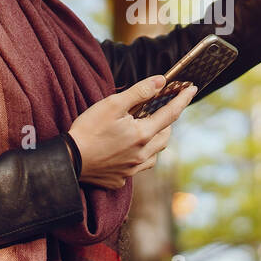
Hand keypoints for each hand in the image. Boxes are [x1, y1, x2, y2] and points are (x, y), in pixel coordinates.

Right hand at [67, 75, 198, 188]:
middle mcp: (142, 155)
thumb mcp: (113, 104)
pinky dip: (138, 156)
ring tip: (144, 132)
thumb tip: (161, 81)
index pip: (171, 114)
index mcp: (143, 135)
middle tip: (160, 111)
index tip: (192, 89)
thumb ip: (140, 92)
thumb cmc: (88, 129)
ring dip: (154, 142)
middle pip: (165, 137)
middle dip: (166, 123)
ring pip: (154, 154)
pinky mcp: (121, 179)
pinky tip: (127, 151)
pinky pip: (138, 167)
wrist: (68, 161)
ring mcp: (132, 169)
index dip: (183, 99)